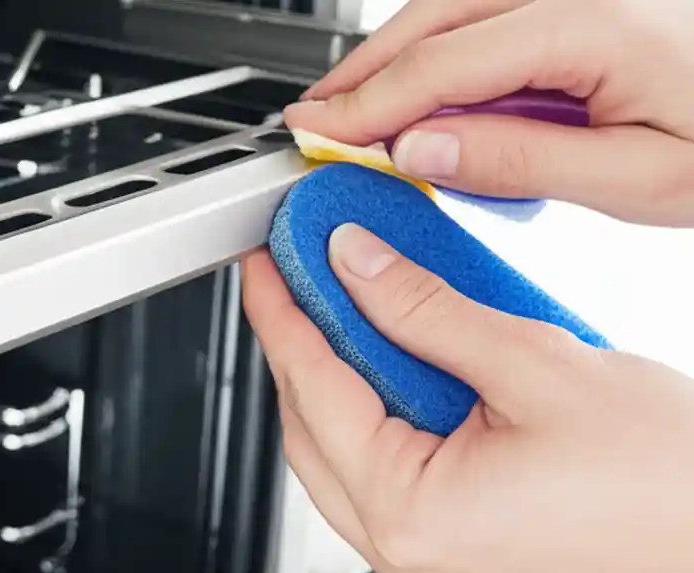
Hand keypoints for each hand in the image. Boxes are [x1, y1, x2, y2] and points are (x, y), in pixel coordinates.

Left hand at [241, 223, 693, 572]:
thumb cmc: (663, 479)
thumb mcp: (534, 363)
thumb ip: (424, 309)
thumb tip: (354, 262)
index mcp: (411, 515)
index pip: (312, 391)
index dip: (282, 315)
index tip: (267, 264)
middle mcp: (405, 557)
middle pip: (310, 431)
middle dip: (301, 347)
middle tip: (302, 277)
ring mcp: (426, 568)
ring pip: (340, 460)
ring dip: (338, 384)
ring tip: (347, 310)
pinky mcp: (453, 562)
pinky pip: (381, 483)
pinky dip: (377, 422)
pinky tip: (396, 369)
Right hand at [283, 0, 693, 226]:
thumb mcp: (638, 178)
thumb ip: (518, 157)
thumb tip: (420, 148)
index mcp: (597, 28)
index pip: (445, 64)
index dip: (369, 104)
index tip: (317, 135)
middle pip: (436, 20)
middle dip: (362, 73)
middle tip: (312, 122)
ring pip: (454, 9)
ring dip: (393, 57)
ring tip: (351, 110)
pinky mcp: (587, 6)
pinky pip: (489, 18)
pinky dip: (438, 51)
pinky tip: (420, 93)